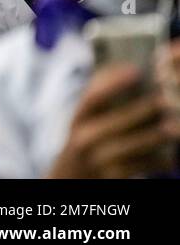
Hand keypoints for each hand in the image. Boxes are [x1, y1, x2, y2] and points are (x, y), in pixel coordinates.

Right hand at [48, 44, 179, 177]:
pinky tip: (171, 155)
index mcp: (79, 117)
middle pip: (117, 122)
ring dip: (155, 136)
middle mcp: (84, 138)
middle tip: (166, 99)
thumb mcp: (85, 117)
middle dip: (143, 110)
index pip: (92, 97)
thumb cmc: (88, 137)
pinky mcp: (112, 177)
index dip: (112, 83)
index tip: (135, 71)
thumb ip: (100, 93)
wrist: (74, 175)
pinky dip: (158, 160)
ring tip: (174, 127)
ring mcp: (97, 159)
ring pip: (131, 146)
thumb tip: (126, 68)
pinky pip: (140, 167)